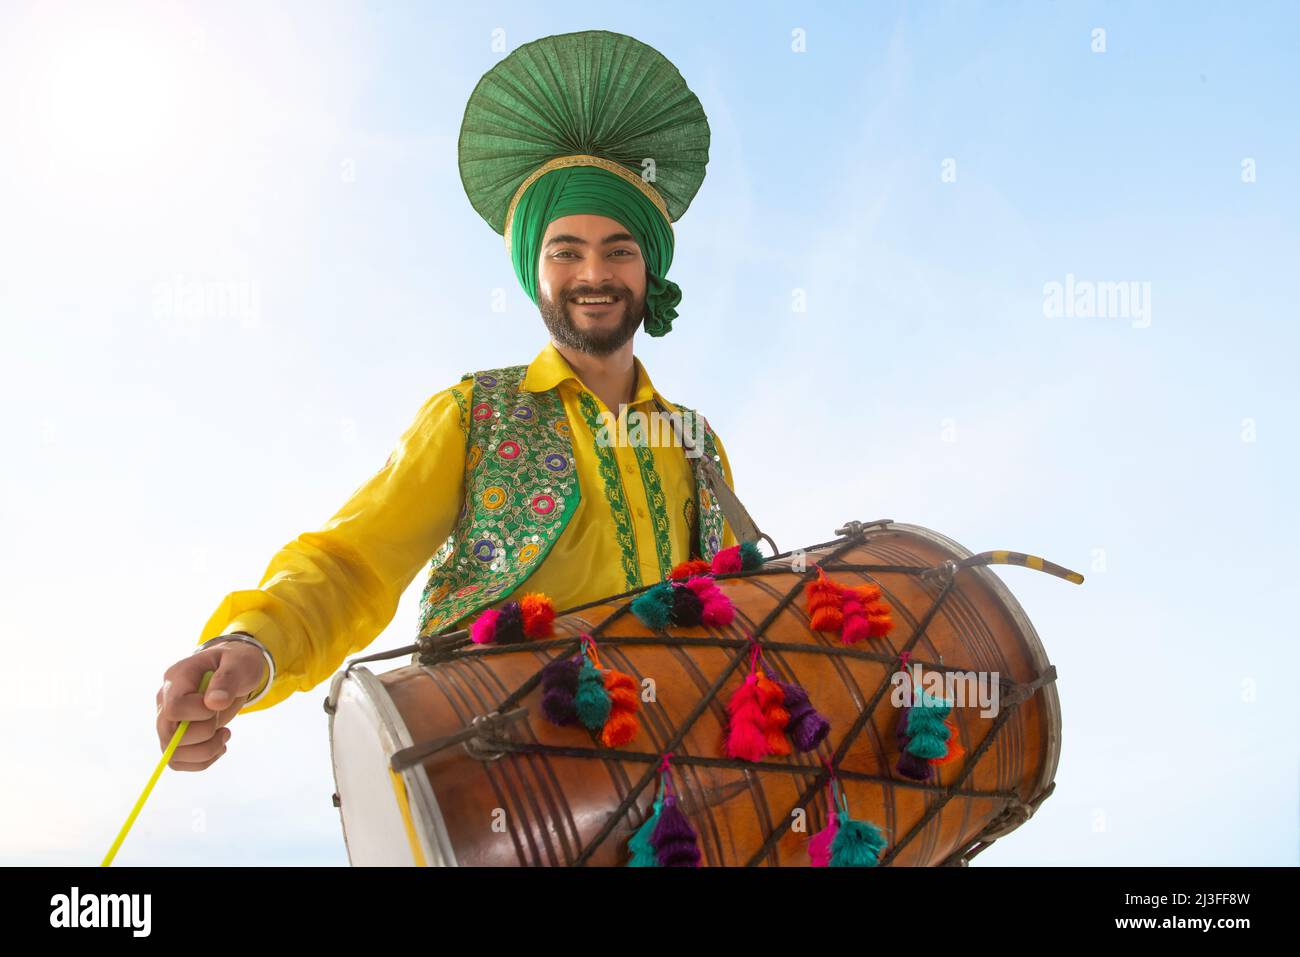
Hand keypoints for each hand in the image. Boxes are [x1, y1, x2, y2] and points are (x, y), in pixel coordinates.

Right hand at [155, 640, 268, 770]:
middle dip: (203, 734)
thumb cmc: (237, 663)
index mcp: (177, 677)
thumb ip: (228, 679)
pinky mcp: (176, 736)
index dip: (199, 714)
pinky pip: (178, 761)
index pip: (174, 707)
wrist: (235, 670)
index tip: (220, 703)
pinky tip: (219, 745)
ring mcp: (168, 720)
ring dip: (205, 752)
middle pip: (168, 733)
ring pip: (172, 753)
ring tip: (225, 734)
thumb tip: (215, 703)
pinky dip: (202, 761)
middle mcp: (165, 700)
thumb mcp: (240, 662)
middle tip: (223, 721)